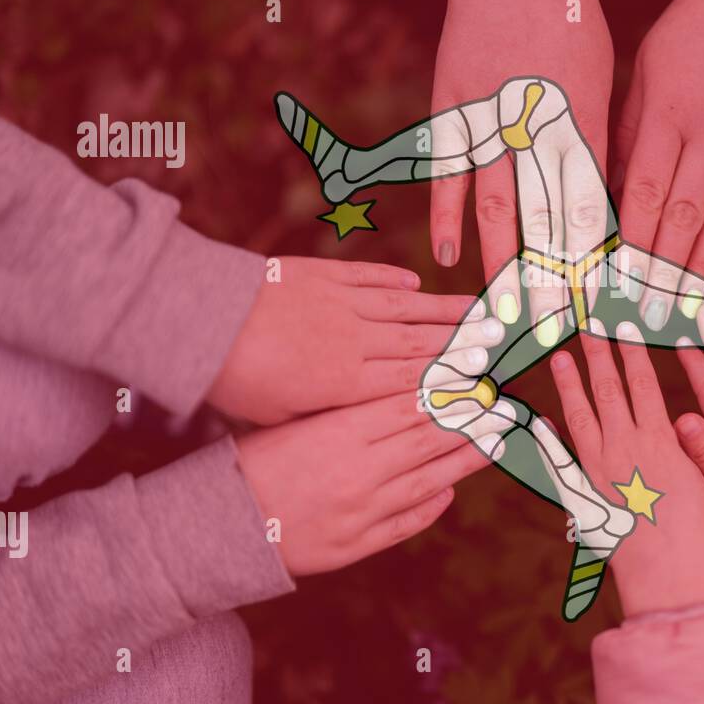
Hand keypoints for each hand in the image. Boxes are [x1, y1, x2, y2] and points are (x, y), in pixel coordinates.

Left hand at [208, 257, 498, 424]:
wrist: (203, 323)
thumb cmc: (235, 382)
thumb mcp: (284, 417)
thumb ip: (329, 418)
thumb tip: (362, 427)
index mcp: (348, 382)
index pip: (413, 380)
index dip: (452, 377)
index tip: (484, 377)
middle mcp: (355, 341)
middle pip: (420, 341)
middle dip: (464, 341)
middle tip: (500, 339)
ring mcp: (341, 304)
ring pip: (404, 307)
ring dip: (443, 308)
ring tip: (477, 308)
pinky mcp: (321, 275)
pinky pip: (368, 277)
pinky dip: (393, 280)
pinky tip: (415, 282)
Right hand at [235, 390, 505, 574]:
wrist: (217, 527)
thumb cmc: (249, 463)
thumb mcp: (295, 422)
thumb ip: (346, 411)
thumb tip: (399, 396)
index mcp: (339, 430)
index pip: (409, 404)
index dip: (449, 391)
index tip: (478, 378)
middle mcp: (358, 469)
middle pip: (428, 439)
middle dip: (470, 422)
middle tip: (503, 406)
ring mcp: (361, 510)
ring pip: (427, 479)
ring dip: (464, 461)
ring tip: (494, 443)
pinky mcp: (357, 544)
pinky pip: (406, 523)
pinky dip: (430, 507)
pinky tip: (449, 492)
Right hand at [433, 0, 612, 324]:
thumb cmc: (569, 19)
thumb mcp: (601, 81)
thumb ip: (597, 145)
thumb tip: (602, 212)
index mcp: (585, 121)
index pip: (593, 211)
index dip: (597, 267)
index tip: (604, 316)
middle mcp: (539, 128)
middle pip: (548, 222)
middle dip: (555, 286)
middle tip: (559, 339)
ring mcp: (490, 119)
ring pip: (498, 209)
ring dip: (503, 267)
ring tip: (508, 316)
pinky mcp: (451, 107)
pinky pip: (448, 172)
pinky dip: (446, 215)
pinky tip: (447, 257)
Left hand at [549, 322, 703, 616]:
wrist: (668, 574)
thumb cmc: (695, 531)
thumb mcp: (703, 480)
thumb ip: (688, 446)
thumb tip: (677, 420)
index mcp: (660, 440)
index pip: (643, 384)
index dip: (633, 353)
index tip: (625, 327)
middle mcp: (626, 446)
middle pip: (609, 389)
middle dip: (599, 354)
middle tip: (587, 323)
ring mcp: (600, 468)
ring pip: (581, 414)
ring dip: (570, 382)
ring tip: (561, 355)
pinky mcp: (584, 493)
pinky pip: (561, 459)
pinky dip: (547, 437)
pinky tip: (536, 420)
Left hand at [614, 0, 703, 328]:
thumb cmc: (695, 23)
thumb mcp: (643, 68)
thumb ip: (629, 131)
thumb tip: (610, 194)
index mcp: (667, 109)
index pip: (642, 193)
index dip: (628, 246)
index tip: (614, 287)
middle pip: (684, 215)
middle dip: (664, 274)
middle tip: (650, 320)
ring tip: (692, 314)